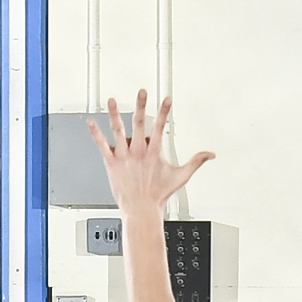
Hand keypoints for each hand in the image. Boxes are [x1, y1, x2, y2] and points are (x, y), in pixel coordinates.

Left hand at [86, 91, 213, 217]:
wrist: (141, 210)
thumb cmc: (158, 195)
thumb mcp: (181, 177)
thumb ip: (195, 162)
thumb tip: (209, 155)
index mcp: (154, 152)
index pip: (160, 126)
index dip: (164, 111)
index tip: (166, 98)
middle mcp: (138, 151)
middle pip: (140, 123)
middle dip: (141, 105)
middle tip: (141, 92)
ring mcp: (124, 156)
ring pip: (118, 130)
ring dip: (114, 114)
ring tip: (111, 100)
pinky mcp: (112, 163)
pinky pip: (102, 145)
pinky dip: (96, 133)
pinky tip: (91, 123)